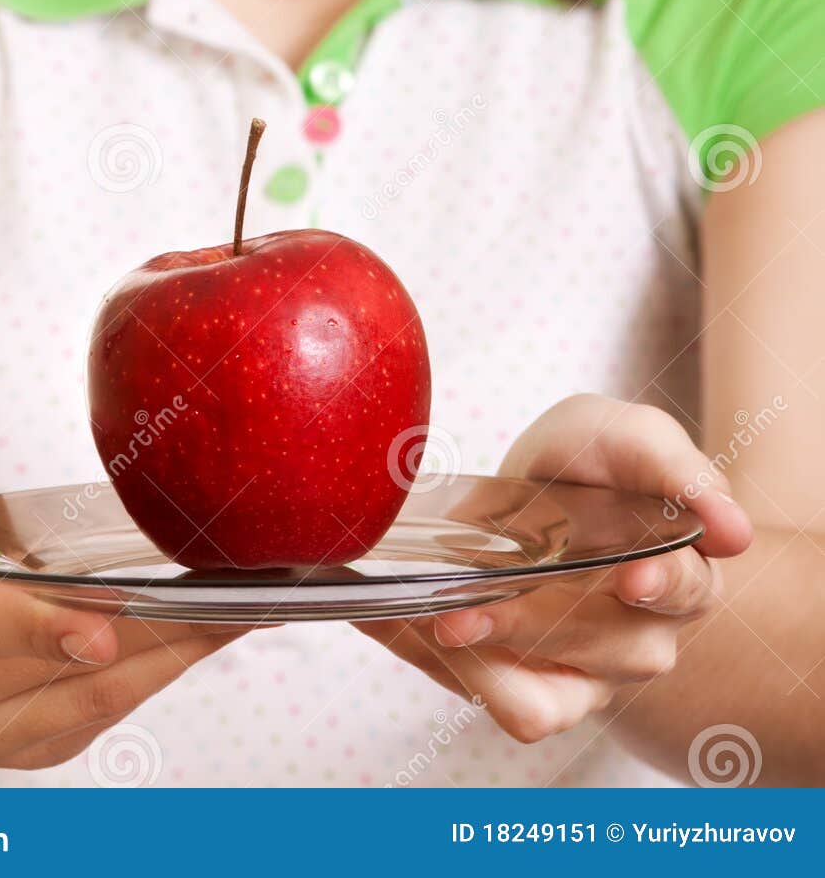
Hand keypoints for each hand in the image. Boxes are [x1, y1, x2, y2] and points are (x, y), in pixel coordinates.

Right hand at [0, 442, 248, 771]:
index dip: (37, 628)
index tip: (103, 625)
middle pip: (51, 668)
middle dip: (146, 633)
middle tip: (225, 594)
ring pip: (87, 702)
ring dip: (170, 659)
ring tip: (238, 610)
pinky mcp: (14, 754)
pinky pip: (96, 722)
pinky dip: (156, 680)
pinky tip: (204, 637)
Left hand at [356, 394, 753, 743]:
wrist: (544, 489)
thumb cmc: (591, 464)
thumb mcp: (625, 435)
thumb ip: (674, 466)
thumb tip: (733, 529)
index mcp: (680, 567)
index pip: (681, 586)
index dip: (660, 582)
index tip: (632, 577)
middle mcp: (644, 632)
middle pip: (603, 643)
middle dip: (528, 621)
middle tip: (462, 605)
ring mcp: (591, 670)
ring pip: (549, 690)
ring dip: (479, 653)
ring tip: (429, 614)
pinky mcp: (543, 693)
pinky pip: (514, 709)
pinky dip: (458, 672)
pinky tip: (411, 626)